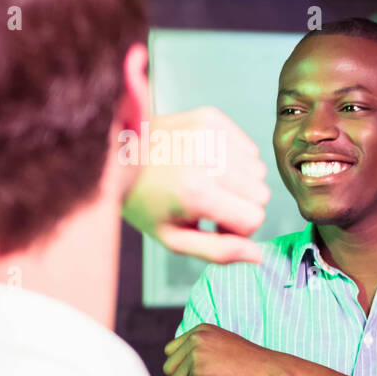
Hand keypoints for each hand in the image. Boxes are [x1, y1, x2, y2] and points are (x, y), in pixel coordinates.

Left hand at [122, 106, 270, 263]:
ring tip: (208, 181)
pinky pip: (249, 148)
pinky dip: (236, 159)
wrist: (115, 154)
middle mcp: (207, 159)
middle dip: (242, 204)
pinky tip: (209, 163)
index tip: (215, 223)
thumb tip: (258, 256)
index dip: (238, 227)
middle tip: (211, 202)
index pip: (254, 218)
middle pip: (261, 194)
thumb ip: (218, 251)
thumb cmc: (143, 200)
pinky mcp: (211, 118)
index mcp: (196, 193)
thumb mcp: (173, 238)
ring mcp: (210, 134)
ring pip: (259, 171)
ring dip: (240, 182)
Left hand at [163, 323, 287, 375]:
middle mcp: (196, 341)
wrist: (272, 373)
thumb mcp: (222, 344)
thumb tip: (171, 365)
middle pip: (169, 368)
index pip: (170, 351)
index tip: (205, 368)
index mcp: (200, 331)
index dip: (184, 365)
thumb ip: (198, 348)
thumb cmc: (250, 364)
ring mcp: (198, 359)